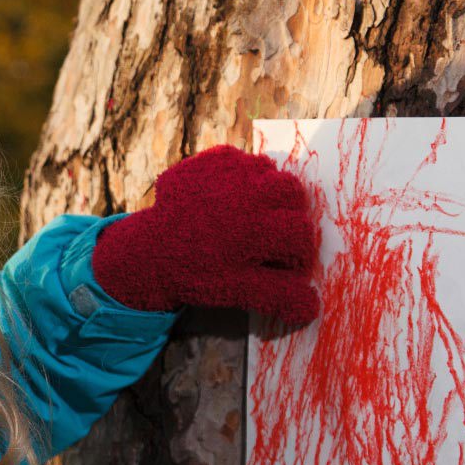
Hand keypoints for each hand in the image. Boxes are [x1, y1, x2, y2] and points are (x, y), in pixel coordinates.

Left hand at [90, 144, 319, 324]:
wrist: (151, 249)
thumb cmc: (197, 271)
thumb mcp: (237, 290)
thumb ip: (278, 296)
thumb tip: (313, 306)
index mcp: (255, 229)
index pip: (302, 233)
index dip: (299, 253)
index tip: (285, 266)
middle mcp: (247, 193)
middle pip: (294, 193)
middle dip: (291, 216)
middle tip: (272, 238)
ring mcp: (229, 171)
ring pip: (272, 172)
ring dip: (270, 193)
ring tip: (251, 218)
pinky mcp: (213, 159)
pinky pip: (244, 159)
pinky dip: (244, 176)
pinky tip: (228, 200)